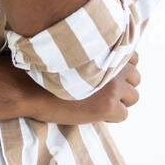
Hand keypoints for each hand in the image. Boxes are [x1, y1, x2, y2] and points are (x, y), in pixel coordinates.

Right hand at [23, 51, 140, 124]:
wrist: (28, 86)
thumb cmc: (44, 66)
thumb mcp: (72, 50)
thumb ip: (93, 51)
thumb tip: (105, 59)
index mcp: (106, 48)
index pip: (133, 57)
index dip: (121, 67)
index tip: (107, 73)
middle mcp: (114, 65)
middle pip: (136, 77)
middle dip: (122, 85)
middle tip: (103, 90)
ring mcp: (113, 86)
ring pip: (133, 97)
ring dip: (119, 100)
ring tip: (98, 101)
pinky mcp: (107, 106)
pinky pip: (123, 115)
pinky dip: (111, 116)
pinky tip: (93, 111)